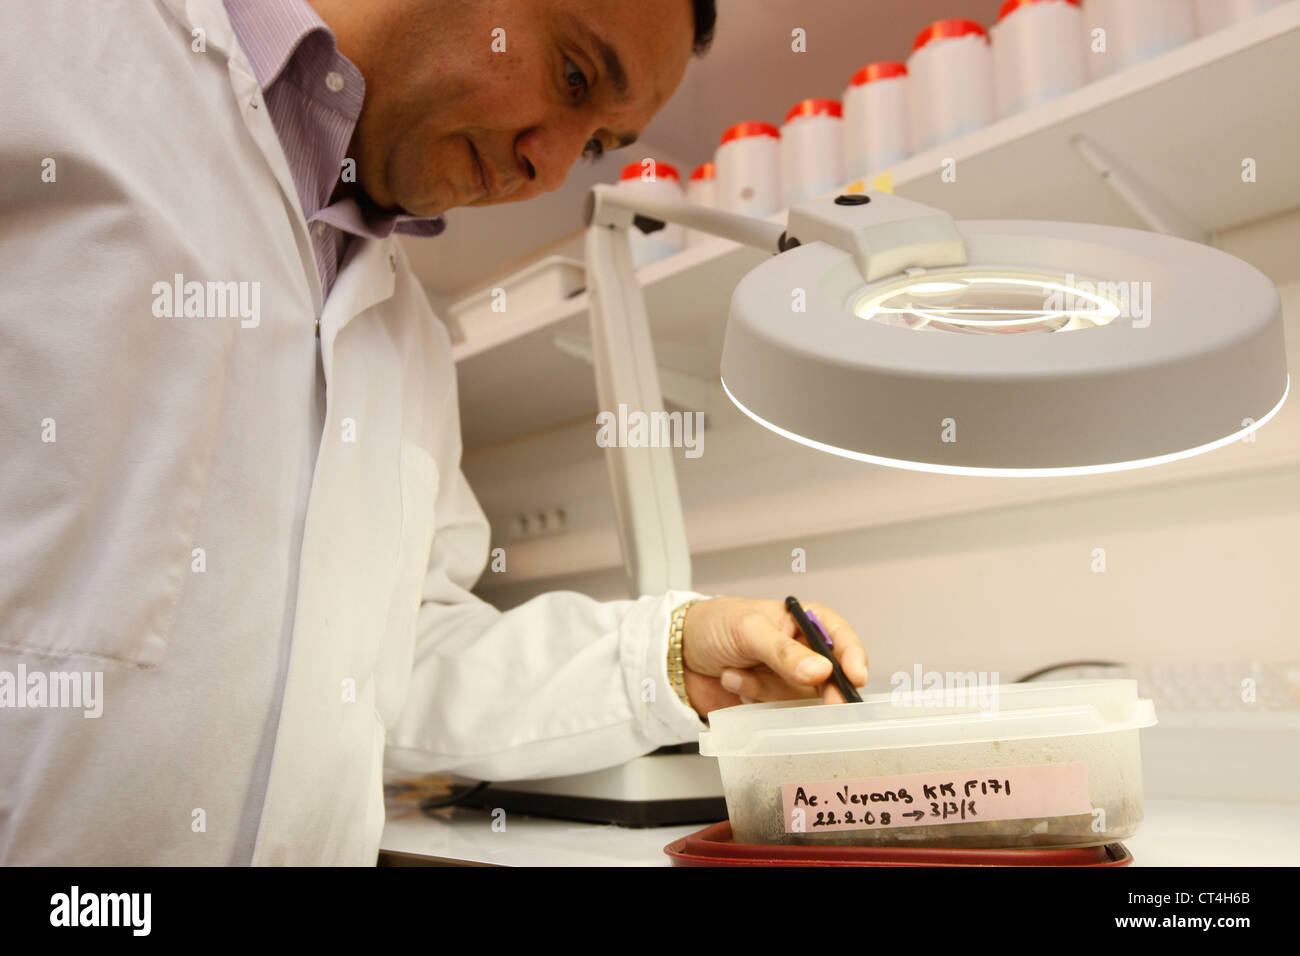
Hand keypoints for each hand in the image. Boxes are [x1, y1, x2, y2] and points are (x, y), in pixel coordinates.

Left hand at [680, 597, 867, 718]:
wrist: (674, 654)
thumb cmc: (713, 625)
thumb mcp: (748, 630)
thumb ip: (783, 652)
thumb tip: (820, 671)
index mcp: (802, 621)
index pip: (840, 638)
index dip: (853, 657)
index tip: (856, 677)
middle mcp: (801, 650)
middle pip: (831, 676)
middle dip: (824, 689)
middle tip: (827, 703)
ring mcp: (786, 678)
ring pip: (800, 696)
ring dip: (766, 688)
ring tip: (738, 672)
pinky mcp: (770, 701)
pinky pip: (776, 710)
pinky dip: (752, 696)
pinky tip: (732, 680)